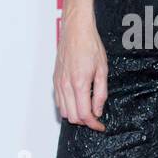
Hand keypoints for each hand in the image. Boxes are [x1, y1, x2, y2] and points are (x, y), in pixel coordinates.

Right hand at [53, 10, 107, 129]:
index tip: (100, 126)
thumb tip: (98, 110)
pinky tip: (77, 101)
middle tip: (96, 117)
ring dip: (75, 115)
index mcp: (79, 83)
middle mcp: (65, 85)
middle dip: (85, 121)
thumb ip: (100, 93)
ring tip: (87, 109)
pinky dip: (67, 107)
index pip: (84, 114)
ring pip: (63, 111)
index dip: (93, 124)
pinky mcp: (55, 80)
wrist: (76, 31)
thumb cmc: (90, 45)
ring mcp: (58, 83)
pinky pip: (58, 101)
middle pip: (72, 117)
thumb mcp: (102, 70)